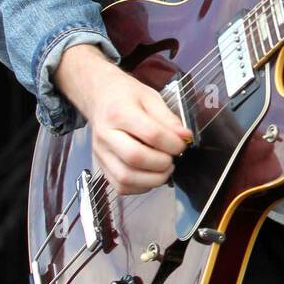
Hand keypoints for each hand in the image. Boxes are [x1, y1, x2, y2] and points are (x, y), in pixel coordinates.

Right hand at [56, 48, 192, 194]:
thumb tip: (185, 137)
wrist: (99, 98)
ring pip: (125, 178)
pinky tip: (150, 176)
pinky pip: (120, 186)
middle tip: (173, 158)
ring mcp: (100, 153)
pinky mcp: (100, 166)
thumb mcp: (151, 98)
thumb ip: (168, 118)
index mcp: (119, 112)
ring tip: (165, 169)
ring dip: (153, 179)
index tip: (182, 144)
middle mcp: (106, 135)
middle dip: (162, 163)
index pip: (150, 134)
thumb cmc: (126, 96)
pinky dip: (140, 187)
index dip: (172, 143)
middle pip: (135, 158)